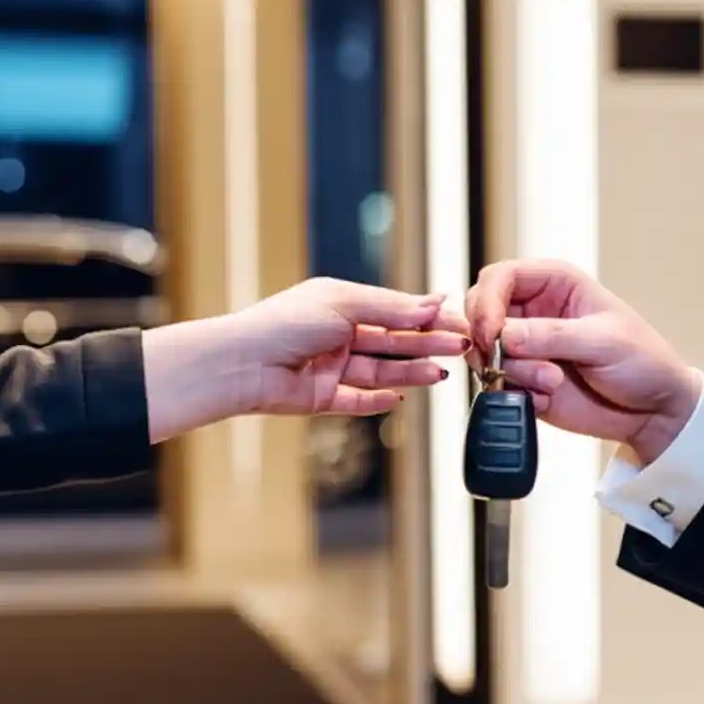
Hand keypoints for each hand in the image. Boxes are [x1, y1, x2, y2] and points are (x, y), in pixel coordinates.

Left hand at [144, 278, 470, 442]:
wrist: (241, 363)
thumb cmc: (284, 323)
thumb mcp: (344, 303)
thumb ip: (391, 308)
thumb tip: (433, 302)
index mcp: (341, 304)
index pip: (394, 310)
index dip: (425, 316)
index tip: (458, 320)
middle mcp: (338, 334)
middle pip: (393, 341)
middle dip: (427, 343)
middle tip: (461, 346)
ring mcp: (331, 367)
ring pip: (382, 371)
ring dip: (412, 371)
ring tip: (441, 372)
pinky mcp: (322, 397)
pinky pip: (358, 400)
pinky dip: (380, 400)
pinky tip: (402, 397)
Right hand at [466, 260, 699, 463]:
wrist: (654, 409)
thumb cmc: (642, 361)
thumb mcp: (604, 341)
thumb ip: (553, 335)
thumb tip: (504, 336)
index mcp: (555, 283)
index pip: (500, 277)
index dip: (487, 301)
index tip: (491, 333)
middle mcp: (534, 311)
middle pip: (479, 312)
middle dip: (487, 339)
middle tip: (504, 361)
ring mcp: (526, 348)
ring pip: (484, 353)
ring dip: (511, 372)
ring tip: (552, 382)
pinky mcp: (524, 381)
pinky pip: (497, 385)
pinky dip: (516, 394)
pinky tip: (547, 398)